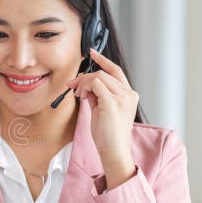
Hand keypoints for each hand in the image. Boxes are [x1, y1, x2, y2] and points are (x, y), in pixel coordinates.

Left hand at [66, 48, 139, 170]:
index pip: (116, 71)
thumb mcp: (101, 109)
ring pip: (98, 76)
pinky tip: (82, 97)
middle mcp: (128, 93)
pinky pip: (95, 83)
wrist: (113, 150)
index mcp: (128, 94)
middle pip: (104, 72)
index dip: (103, 60)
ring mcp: (122, 97)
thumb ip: (96, 94)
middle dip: (84, 76)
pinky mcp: (113, 102)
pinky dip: (85, 87)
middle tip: (72, 86)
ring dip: (83, 83)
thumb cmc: (107, 133)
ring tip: (78, 95)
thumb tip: (85, 84)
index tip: (92, 53)